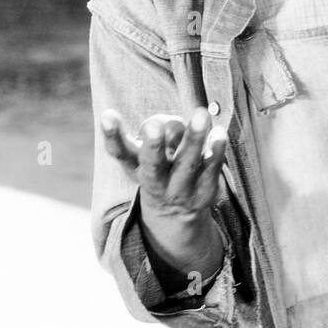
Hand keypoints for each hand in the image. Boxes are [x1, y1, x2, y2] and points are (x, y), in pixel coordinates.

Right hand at [100, 107, 226, 276]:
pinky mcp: (205, 190)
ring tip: (201, 115)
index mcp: (134, 167)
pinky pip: (212, 168)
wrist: (176, 212)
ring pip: (187, 164)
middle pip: (152, 164)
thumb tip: (174, 125)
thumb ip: (159, 129)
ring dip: (193, 140)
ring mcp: (181, 188)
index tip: (107, 114)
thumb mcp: (148, 152)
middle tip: (152, 126)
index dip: (112, 135)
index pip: (119, 151)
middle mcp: (155, 181)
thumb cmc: (161, 165)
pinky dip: (217, 151)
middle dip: (153, 145)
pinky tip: (220, 134)